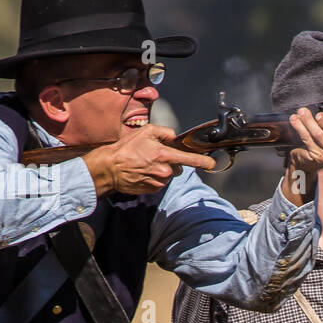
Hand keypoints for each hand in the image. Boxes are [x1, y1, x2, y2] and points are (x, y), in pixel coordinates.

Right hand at [84, 125, 215, 194]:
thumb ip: (164, 132)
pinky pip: (160, 182)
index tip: (211, 163)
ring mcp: (160, 182)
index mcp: (165, 155)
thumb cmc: (127, 149)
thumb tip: (174, 137)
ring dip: (162, 170)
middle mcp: (165, 171)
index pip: (190, 159)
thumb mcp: (145, 132)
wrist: (110, 168)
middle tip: (154, 156)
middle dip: (171, 162)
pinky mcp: (154, 190)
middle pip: (178, 167)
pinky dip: (155, 177)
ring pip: (169, 175)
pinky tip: (143, 172)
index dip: (203, 161)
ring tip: (146, 164)